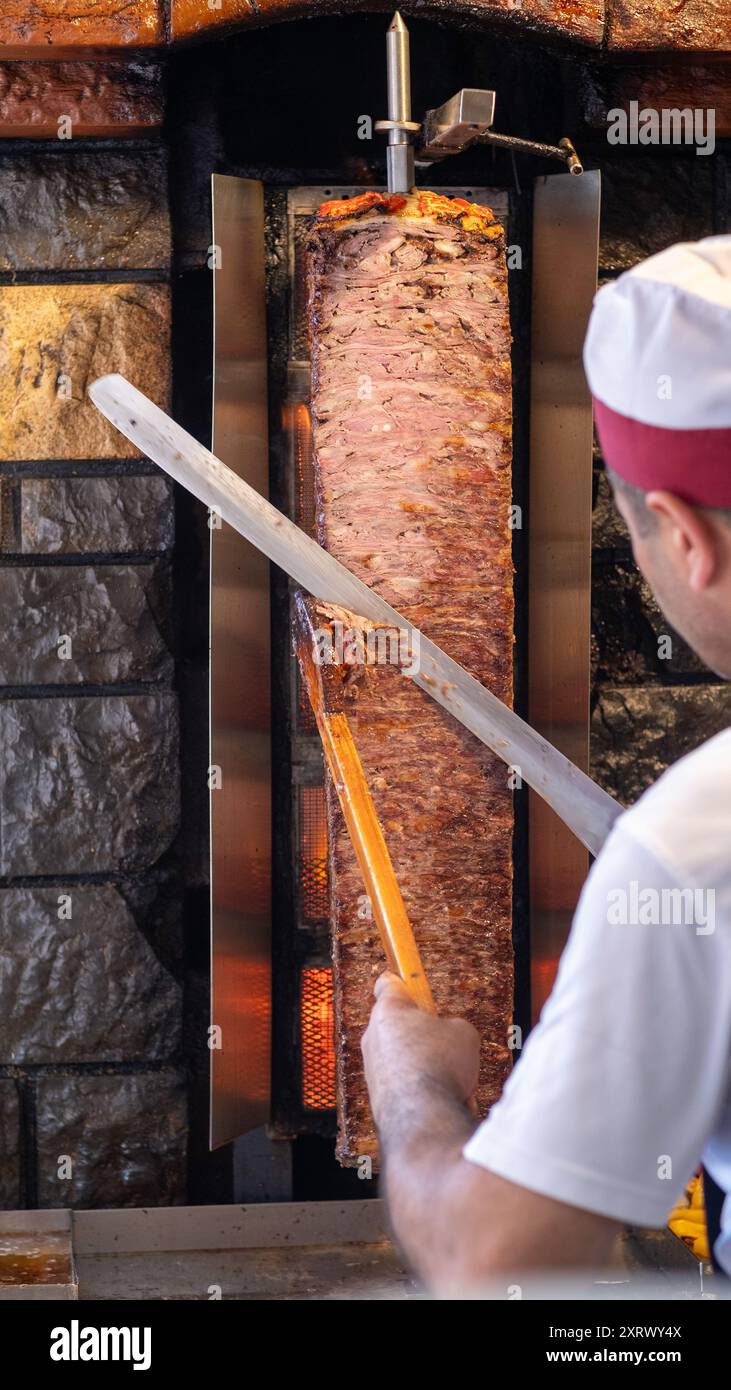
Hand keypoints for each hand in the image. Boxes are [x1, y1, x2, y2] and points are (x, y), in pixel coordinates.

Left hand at [361, 971, 480, 1130]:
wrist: (423, 1116)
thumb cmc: (441, 1065)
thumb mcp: (463, 1032)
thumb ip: (452, 1027)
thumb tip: (448, 1039)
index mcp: (390, 1010)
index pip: (387, 984)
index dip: (401, 981)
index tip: (407, 981)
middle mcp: (373, 1036)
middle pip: (399, 1025)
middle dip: (424, 1035)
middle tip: (447, 1045)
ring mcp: (371, 1068)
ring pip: (404, 1059)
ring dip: (426, 1067)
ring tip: (451, 1080)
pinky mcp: (376, 1097)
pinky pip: (404, 1087)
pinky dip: (422, 1092)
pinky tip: (443, 1101)